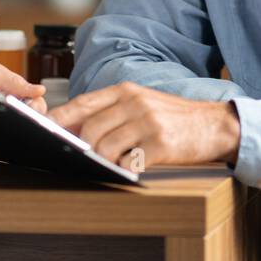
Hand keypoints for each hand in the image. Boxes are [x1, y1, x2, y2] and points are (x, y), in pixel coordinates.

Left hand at [48, 81, 240, 168]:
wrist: (216, 125)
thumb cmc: (174, 118)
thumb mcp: (142, 104)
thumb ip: (111, 112)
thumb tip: (74, 130)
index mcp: (126, 91)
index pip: (83, 104)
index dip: (60, 119)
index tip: (44, 131)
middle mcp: (135, 102)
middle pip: (90, 129)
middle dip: (84, 148)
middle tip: (85, 159)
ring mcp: (148, 122)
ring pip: (106, 148)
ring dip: (104, 162)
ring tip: (114, 164)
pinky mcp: (161, 144)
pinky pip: (129, 162)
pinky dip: (125, 169)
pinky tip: (133, 167)